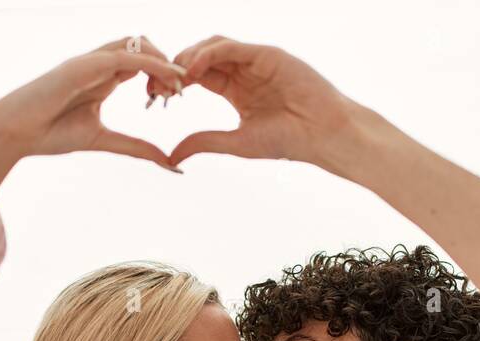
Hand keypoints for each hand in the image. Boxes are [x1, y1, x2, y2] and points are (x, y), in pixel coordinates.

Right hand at [0, 36, 187, 170]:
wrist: (15, 132)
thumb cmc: (51, 134)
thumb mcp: (104, 140)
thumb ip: (136, 147)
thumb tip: (170, 163)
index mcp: (104, 78)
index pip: (143, 63)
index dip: (165, 74)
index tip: (179, 96)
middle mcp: (99, 64)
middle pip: (144, 45)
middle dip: (167, 63)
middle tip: (180, 91)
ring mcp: (90, 61)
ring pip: (136, 43)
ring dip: (162, 58)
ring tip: (178, 83)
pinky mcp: (82, 65)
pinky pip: (122, 55)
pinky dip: (148, 61)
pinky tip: (166, 74)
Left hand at [168, 37, 359, 169]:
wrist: (323, 135)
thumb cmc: (289, 141)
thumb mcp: (237, 142)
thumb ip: (204, 141)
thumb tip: (172, 155)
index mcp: (236, 90)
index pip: (197, 77)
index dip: (175, 83)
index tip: (155, 98)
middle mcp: (244, 71)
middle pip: (200, 58)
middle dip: (175, 68)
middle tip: (156, 86)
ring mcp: (256, 60)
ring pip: (212, 46)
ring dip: (188, 58)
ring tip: (174, 79)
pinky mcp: (267, 54)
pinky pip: (231, 47)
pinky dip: (208, 54)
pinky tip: (194, 70)